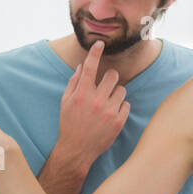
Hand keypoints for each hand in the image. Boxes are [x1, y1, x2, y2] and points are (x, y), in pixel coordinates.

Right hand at [59, 40, 129, 169]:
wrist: (77, 150)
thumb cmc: (69, 124)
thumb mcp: (66, 102)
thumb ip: (74, 82)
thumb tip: (83, 66)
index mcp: (82, 94)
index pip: (90, 67)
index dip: (95, 53)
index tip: (100, 43)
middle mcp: (96, 100)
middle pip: (113, 76)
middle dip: (110, 78)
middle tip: (106, 84)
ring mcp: (109, 111)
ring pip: (122, 90)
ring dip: (116, 93)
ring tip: (108, 102)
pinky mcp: (119, 121)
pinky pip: (126, 104)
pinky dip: (120, 107)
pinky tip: (111, 114)